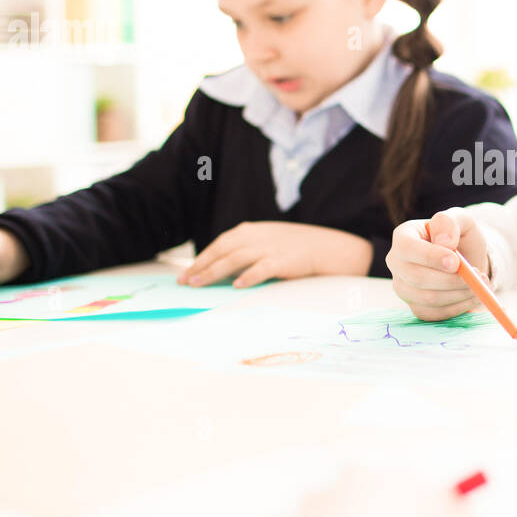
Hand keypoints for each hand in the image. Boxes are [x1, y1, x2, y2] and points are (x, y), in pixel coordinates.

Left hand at [179, 222, 371, 287]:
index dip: (202, 258)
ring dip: (215, 271)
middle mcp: (258, 237)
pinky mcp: (285, 261)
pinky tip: (238, 285)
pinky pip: (263, 269)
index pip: (221, 243)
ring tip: (199, 283)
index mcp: (253, 231)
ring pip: (235, 258)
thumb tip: (224, 271)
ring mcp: (271, 248)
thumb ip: (249, 251)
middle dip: (201, 265)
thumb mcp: (270, 243)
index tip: (186, 273)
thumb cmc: (298, 249)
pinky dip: (249, 276)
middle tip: (185, 282)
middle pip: (222, 250)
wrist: (331, 247)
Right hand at [386, 207, 489, 320]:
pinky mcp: (416, 306)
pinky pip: (434, 314)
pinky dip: (457, 307)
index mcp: (403, 236)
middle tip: (478, 277)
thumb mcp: (461, 220)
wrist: (467, 259)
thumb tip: (445, 242)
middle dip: (450, 280)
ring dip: (458, 294)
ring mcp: (403, 287)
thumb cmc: (460, 237)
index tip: (456, 263)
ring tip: (480, 285)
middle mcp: (397, 262)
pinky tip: (472, 296)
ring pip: (427, 298)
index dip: (430, 257)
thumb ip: (450, 223)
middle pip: (416, 277)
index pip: (407, 248)